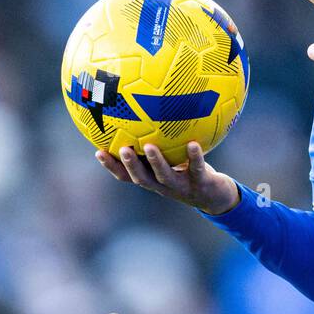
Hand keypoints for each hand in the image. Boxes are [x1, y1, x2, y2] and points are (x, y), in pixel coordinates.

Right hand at [96, 141, 240, 214]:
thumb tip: (142, 116)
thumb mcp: (173, 159)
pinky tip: (194, 143)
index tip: (97, 152)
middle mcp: (164, 186)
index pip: (127, 176)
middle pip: (142, 178)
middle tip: (121, 149)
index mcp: (153, 180)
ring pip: (165, 176)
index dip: (112, 167)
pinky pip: (197, 168)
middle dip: (130, 165)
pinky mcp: (201, 183)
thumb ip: (159, 144)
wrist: (216, 197)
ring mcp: (182, 186)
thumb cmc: (189, 173)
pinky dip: (195, 157)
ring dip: (156, 162)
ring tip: (149, 146)